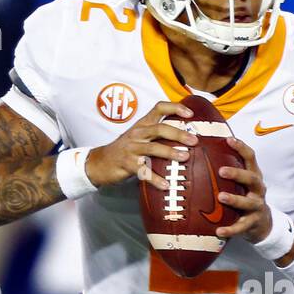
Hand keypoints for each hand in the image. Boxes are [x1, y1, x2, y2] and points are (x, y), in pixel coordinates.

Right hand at [84, 102, 198, 189]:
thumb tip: (186, 138)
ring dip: (170, 152)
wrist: (99, 162)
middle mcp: (137, 134)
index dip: (175, 108)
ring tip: (185, 157)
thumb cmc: (126, 150)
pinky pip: (143, 171)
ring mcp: (131, 149)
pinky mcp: (126, 164)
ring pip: (153, 148)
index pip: (158, 108)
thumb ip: (158, 135)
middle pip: (159, 129)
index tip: (190, 114)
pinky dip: (155, 179)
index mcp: (142, 124)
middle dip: (178, 133)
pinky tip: (166, 185)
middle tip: (194, 141)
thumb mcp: (140, 137)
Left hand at [214, 136, 271, 242]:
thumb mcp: (241, 183)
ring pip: (247, 202)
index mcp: (254, 175)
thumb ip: (228, 171)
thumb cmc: (246, 197)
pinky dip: (230, 229)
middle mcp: (258, 189)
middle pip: (251, 178)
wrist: (262, 223)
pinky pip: (241, 227)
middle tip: (221, 170)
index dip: (241, 147)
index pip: (250, 158)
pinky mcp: (252, 223)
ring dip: (235, 199)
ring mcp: (257, 206)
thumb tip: (201, 152)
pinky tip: (218, 231)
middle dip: (237, 174)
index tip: (229, 139)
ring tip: (221, 197)